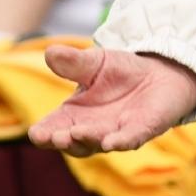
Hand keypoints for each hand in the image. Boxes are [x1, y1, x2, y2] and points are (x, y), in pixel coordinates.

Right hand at [33, 44, 195, 154]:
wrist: (159, 74)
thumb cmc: (120, 72)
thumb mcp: (94, 62)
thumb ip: (73, 62)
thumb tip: (50, 52)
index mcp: (74, 115)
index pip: (54, 127)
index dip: (44, 133)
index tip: (36, 135)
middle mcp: (92, 129)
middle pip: (73, 142)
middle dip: (63, 140)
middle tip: (55, 137)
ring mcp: (116, 133)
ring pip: (97, 143)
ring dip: (86, 140)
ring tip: (75, 134)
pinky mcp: (141, 130)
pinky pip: (129, 140)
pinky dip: (120, 141)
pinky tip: (110, 142)